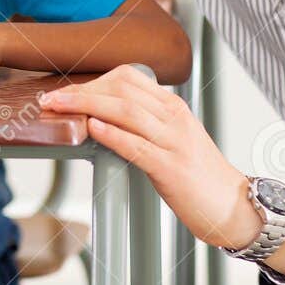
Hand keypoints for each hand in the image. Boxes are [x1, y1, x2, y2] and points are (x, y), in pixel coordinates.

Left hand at [38, 66, 256, 247]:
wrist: (234, 207)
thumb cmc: (199, 176)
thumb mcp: (172, 140)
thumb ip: (143, 125)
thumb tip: (99, 120)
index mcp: (173, 107)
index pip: (128, 78)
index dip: (93, 80)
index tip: (67, 91)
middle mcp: (175, 118)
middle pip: (122, 91)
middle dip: (81, 91)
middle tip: (50, 98)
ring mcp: (175, 142)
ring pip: (127, 112)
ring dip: (87, 106)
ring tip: (58, 108)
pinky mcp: (172, 169)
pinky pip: (138, 145)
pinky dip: (112, 134)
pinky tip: (92, 129)